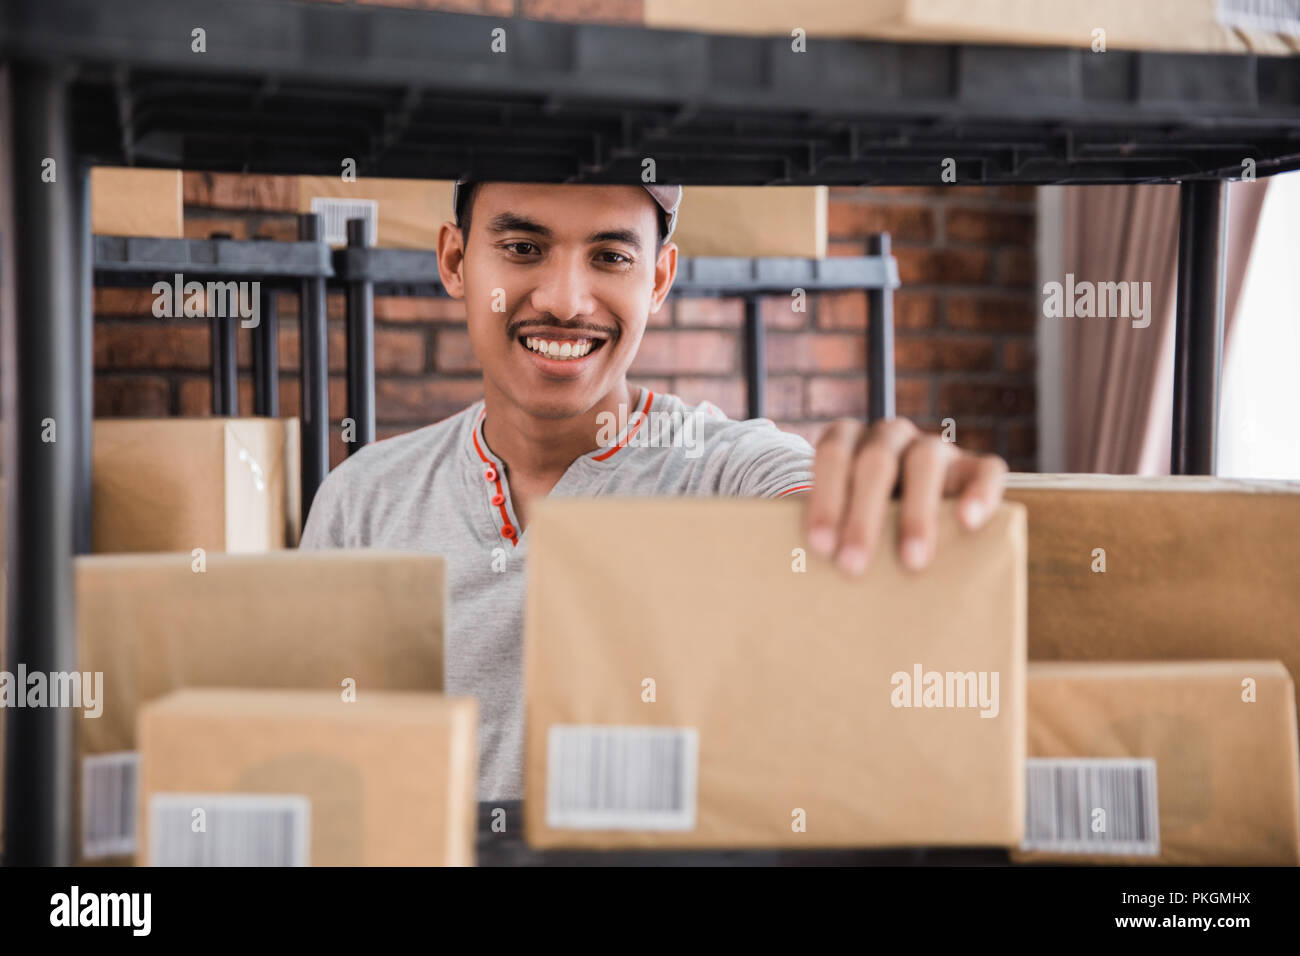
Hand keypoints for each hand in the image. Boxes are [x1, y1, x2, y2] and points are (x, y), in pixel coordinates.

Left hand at [803, 418, 1007, 574]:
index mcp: (849, 439)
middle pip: (875, 461)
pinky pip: (987, 470)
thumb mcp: (838, 521)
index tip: (820, 545)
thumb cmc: (860, 525)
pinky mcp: (976, 466)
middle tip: (852, 566)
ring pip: (926, 462)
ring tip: (911, 562)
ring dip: (916, 513)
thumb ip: (825, 532)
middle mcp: (890, 435)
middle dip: (862, 517)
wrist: (906, 516)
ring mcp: (935, 447)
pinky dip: (980, 493)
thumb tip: (794, 581)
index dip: (825, 497)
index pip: (833, 454)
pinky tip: (969, 522)